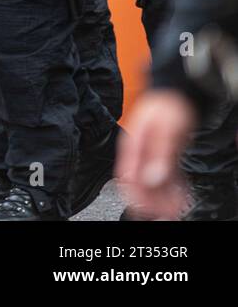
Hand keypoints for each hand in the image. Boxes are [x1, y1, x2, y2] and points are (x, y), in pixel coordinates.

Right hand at [116, 88, 195, 219]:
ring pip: (152, 182)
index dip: (135, 196)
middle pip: (139, 183)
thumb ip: (158, 152)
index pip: (126, 176)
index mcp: (131, 145)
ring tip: (175, 208)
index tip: (148, 209)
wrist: (176, 93)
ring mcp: (149, 154)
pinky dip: (171, 188)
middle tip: (167, 213)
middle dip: (152, 201)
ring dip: (163, 197)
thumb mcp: (164, 128)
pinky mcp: (161, 156)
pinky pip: (164, 177)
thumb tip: (150, 178)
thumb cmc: (168, 105)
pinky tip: (180, 196)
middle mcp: (138, 152)